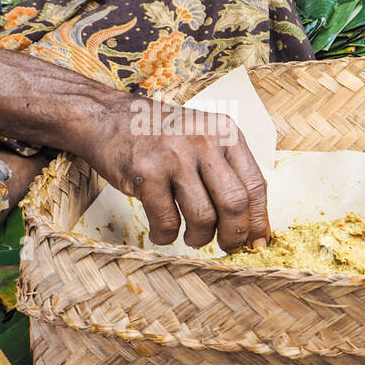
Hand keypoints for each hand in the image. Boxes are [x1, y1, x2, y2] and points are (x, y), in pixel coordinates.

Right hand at [81, 102, 269, 251]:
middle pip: (235, 203)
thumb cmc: (161, 134)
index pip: (255, 185)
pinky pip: (167, 220)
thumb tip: (252, 222)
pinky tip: (163, 234)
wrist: (105, 116)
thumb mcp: (205, 136)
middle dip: (235, 234)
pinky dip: (167, 236)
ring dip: (201, 238)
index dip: (259, 220)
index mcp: (226, 133)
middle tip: (229, 247)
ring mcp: (174, 157)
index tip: (257, 241)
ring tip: (194, 238)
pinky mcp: (145, 173)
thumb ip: (228, 170)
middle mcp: (204, 141)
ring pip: (203, 216)